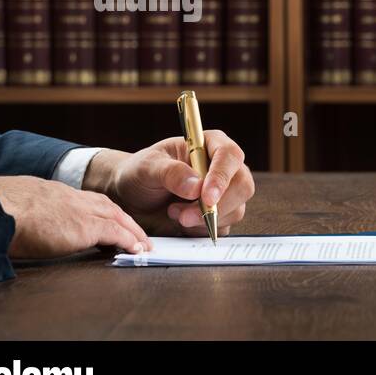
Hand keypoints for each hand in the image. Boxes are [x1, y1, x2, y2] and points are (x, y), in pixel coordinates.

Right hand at [0, 176, 151, 258]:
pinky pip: (116, 233)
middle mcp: (72, 198)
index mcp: (55, 192)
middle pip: (108, 207)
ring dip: (133, 231)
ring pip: (117, 218)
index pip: (88, 200)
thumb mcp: (18, 206)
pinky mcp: (86, 227)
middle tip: (137, 233)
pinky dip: (129, 241)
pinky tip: (136, 249)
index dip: (104, 211)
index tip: (113, 220)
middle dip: (125, 220)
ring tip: (142, 244)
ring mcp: (81, 211)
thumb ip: (31, 211)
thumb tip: (27, 225)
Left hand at [83, 130, 255, 236]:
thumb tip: (196, 186)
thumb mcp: (147, 167)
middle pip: (242, 186)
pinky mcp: (221, 214)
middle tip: (184, 216)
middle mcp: (224, 168)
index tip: (206, 198)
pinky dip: (202, 229)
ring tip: (174, 213)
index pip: (230, 156)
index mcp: (211, 145)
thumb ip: (170, 173)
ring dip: (205, 220)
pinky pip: (224, 226)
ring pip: (236, 210)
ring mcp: (226, 192)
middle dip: (216, 206)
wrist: (133, 196)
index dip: (222, 177)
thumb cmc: (141, 173)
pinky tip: (182, 221)